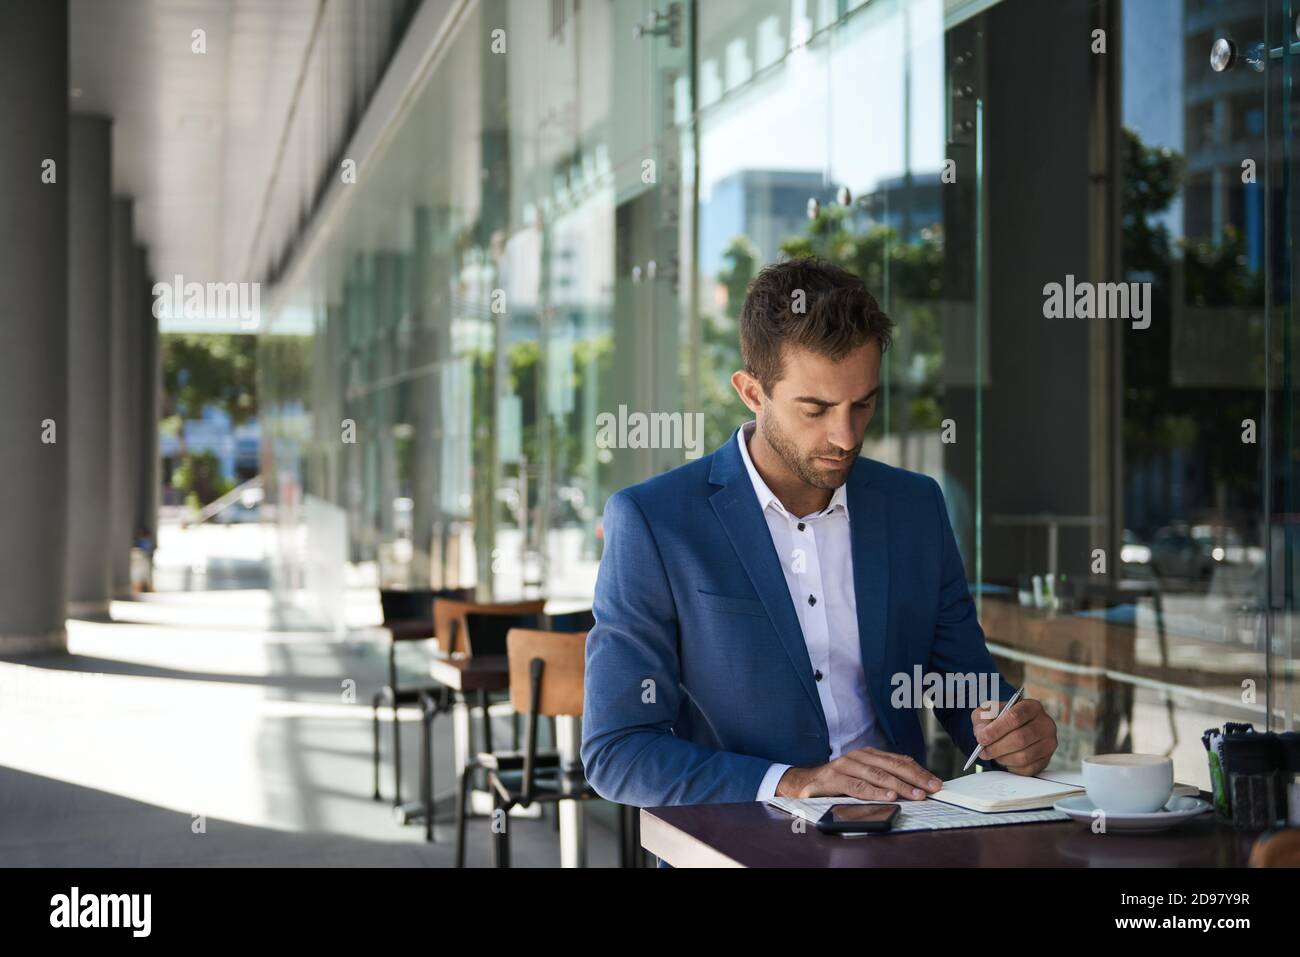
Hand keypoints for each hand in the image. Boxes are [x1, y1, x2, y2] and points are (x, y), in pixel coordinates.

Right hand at [776, 747, 943, 800]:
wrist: (803, 782)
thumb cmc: (837, 781)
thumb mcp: (862, 775)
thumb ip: (883, 776)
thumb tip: (914, 785)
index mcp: (868, 754)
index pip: (899, 761)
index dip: (918, 771)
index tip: (935, 782)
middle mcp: (858, 756)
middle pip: (892, 766)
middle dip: (914, 777)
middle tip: (931, 788)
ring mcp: (845, 766)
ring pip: (877, 775)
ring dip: (899, 786)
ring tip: (916, 794)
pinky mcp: (834, 779)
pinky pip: (857, 786)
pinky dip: (874, 792)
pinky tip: (888, 797)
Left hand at [970, 698, 1056, 775]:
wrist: (1013, 730)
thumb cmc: (1000, 719)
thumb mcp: (988, 712)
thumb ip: (983, 718)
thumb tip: (982, 735)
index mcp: (1031, 706)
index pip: (1015, 717)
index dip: (996, 730)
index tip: (982, 738)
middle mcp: (1045, 724)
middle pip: (1020, 738)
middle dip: (996, 747)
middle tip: (983, 751)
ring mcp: (1049, 743)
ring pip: (1023, 756)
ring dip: (1002, 758)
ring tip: (993, 755)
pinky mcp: (1047, 760)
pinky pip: (1027, 769)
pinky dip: (1011, 767)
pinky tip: (1004, 760)